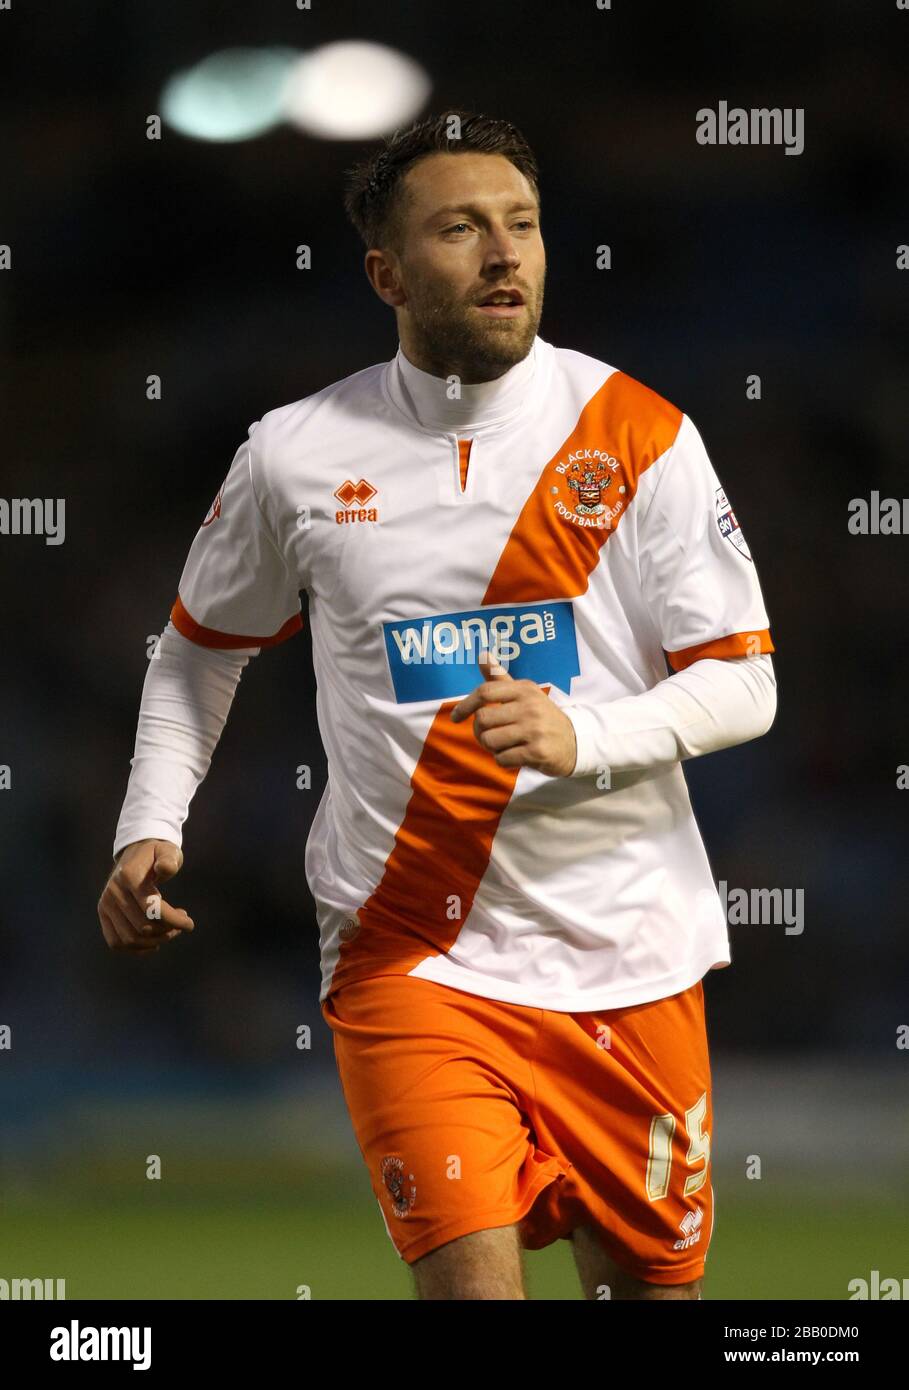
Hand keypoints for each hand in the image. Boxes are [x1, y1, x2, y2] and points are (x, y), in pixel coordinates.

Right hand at [97, 839, 194, 954]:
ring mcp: (105, 904)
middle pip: (142, 926)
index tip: (189, 924)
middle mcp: (113, 892)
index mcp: (129, 875)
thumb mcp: (167, 850)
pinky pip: (116, 942)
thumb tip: (165, 869)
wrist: (135, 852)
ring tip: (170, 932)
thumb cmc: (156, 854)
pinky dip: (136, 949)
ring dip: (154, 941)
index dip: (174, 920)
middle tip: (180, 924)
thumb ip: (169, 859)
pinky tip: (155, 943)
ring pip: (129, 938)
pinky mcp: (103, 914)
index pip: (152, 908)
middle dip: (167, 930)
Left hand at [449, 650, 577, 776]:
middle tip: (492, 735)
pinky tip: (515, 756)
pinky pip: (502, 759)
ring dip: (492, 747)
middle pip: (483, 719)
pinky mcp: (538, 752)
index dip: (465, 705)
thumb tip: (482, 654)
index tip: (455, 717)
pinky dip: (503, 760)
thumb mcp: (525, 694)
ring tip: (505, 745)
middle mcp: (530, 706)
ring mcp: (535, 729)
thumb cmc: (542, 716)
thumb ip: (500, 678)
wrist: (575, 741)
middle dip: (480, 731)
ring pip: (490, 740)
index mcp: (524, 689)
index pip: (485, 692)